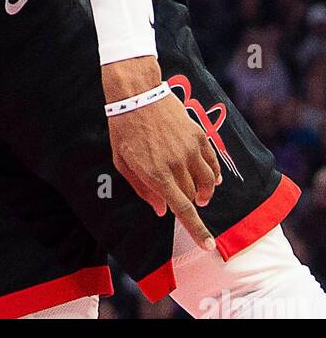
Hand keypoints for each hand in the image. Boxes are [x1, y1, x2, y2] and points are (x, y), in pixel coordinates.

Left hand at [104, 58, 221, 250]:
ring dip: (206, 193)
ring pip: (208, 182)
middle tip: (184, 199)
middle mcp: (177, 164)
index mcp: (156, 174)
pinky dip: (215, 174)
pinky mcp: (198, 135)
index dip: (197, 229)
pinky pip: (213, 162)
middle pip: (193, 196)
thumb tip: (161, 211)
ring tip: (201, 195)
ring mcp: (190, 149)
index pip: (182, 209)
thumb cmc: (124, 128)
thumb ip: (142, 189)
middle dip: (190, 203)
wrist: (136, 92)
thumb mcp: (123, 162)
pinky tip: (213, 178)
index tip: (208, 244)